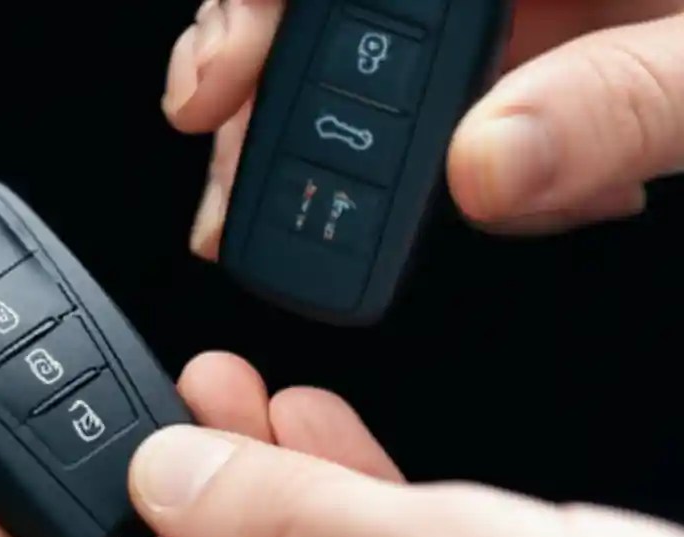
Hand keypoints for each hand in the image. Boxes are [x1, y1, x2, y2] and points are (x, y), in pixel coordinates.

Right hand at [169, 0, 683, 253]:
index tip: (213, 94)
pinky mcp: (576, 23)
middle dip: (296, 108)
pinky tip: (549, 187)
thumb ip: (627, 98)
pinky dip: (493, 155)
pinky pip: (486, 87)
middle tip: (255, 198)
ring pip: (406, 60)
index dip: (255, 13)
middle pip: (348, 11)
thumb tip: (488, 170)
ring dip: (395, 153)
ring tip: (409, 212)